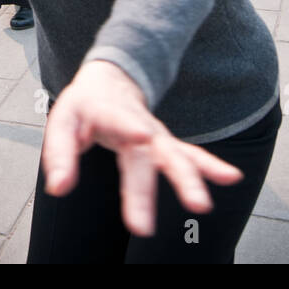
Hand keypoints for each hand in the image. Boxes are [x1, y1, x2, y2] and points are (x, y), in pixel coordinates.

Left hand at [41, 61, 242, 236]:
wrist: (111, 79)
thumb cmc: (85, 105)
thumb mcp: (62, 122)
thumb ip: (59, 155)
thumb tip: (59, 188)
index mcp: (109, 112)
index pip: (120, 119)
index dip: (129, 126)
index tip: (141, 135)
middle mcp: (138, 124)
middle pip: (152, 150)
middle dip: (161, 176)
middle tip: (166, 209)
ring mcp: (155, 135)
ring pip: (175, 155)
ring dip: (190, 178)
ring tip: (201, 204)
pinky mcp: (164, 145)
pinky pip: (189, 156)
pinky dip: (209, 166)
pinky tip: (230, 178)